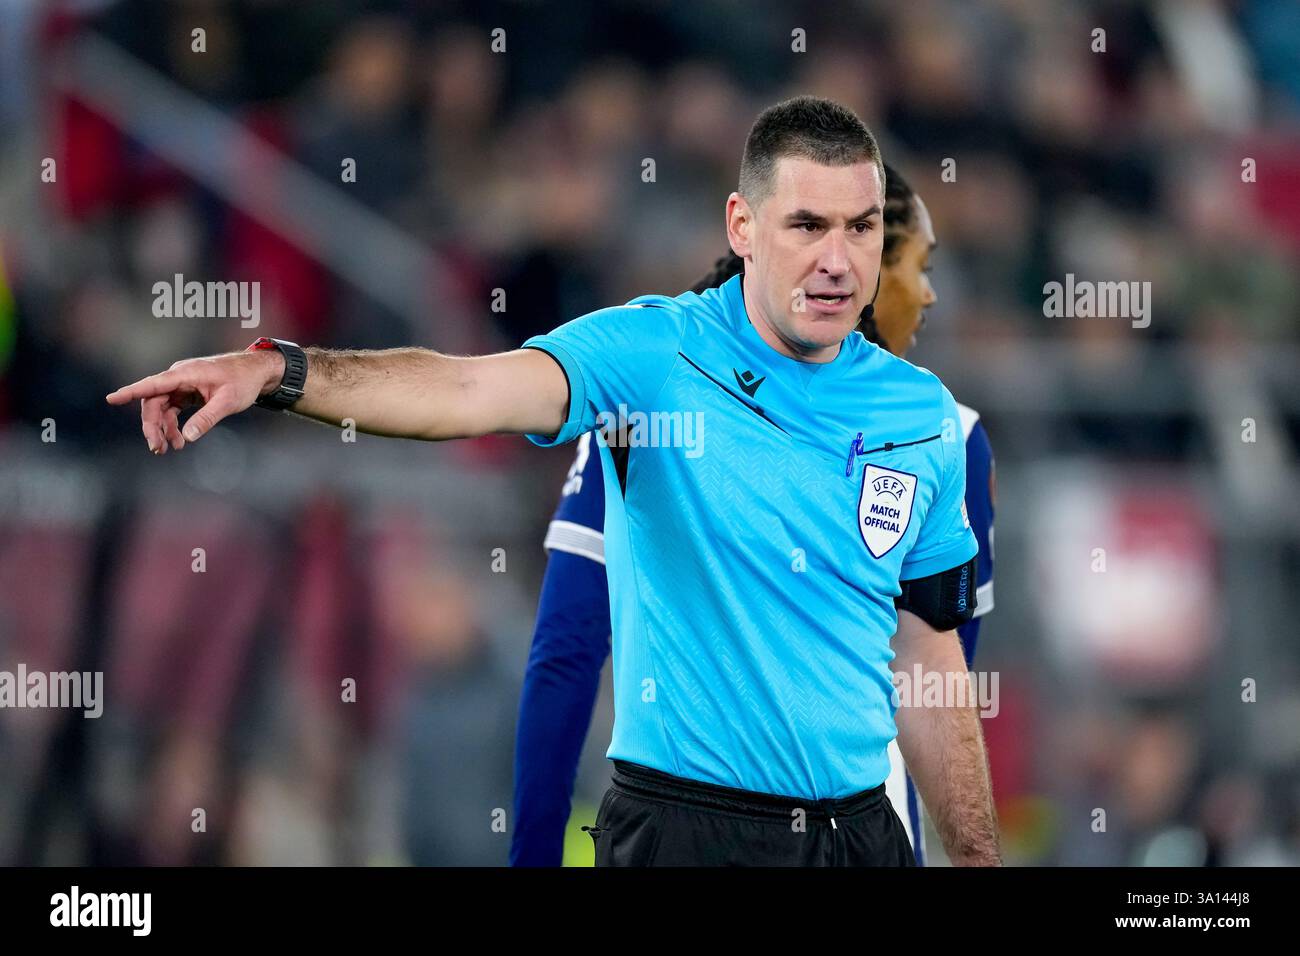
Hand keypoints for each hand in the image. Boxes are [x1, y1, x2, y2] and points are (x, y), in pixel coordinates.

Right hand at [105, 350, 283, 453]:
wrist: (257, 372)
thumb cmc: (243, 382)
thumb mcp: (228, 402)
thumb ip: (207, 418)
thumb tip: (188, 437)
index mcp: (185, 374)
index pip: (152, 384)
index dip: (130, 392)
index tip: (111, 398)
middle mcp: (179, 377)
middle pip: (153, 401)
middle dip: (152, 426)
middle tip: (157, 449)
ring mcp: (182, 384)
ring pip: (161, 407)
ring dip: (163, 428)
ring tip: (171, 448)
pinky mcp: (187, 392)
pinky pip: (172, 409)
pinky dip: (173, 424)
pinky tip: (180, 440)